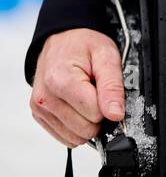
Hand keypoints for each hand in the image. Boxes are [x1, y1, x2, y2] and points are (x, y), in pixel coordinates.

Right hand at [30, 29, 124, 147]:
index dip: (106, 102)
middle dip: (97, 114)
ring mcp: (40, 109)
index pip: (95, 114)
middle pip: (85, 129)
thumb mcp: (106, 55)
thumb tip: (116, 115)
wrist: (62, 39)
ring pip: (75, 137)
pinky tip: (76, 105)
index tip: (102, 87)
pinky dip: (75, 126)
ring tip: (85, 97)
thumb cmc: (83, 45)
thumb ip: (112, 86)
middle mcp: (45, 98)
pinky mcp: (39, 116)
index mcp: (61, 80)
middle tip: (95, 91)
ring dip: (86, 121)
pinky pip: (65, 137)